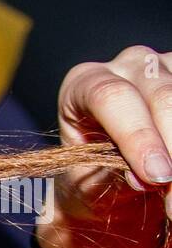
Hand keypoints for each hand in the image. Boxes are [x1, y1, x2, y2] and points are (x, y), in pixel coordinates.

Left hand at [42, 46, 171, 247]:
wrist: (113, 182)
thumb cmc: (95, 177)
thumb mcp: (95, 181)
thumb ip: (120, 173)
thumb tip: (155, 176)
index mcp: (84, 82)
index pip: (110, 97)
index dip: (137, 136)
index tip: (156, 175)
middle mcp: (127, 65)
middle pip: (159, 95)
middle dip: (171, 148)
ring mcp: (164, 66)